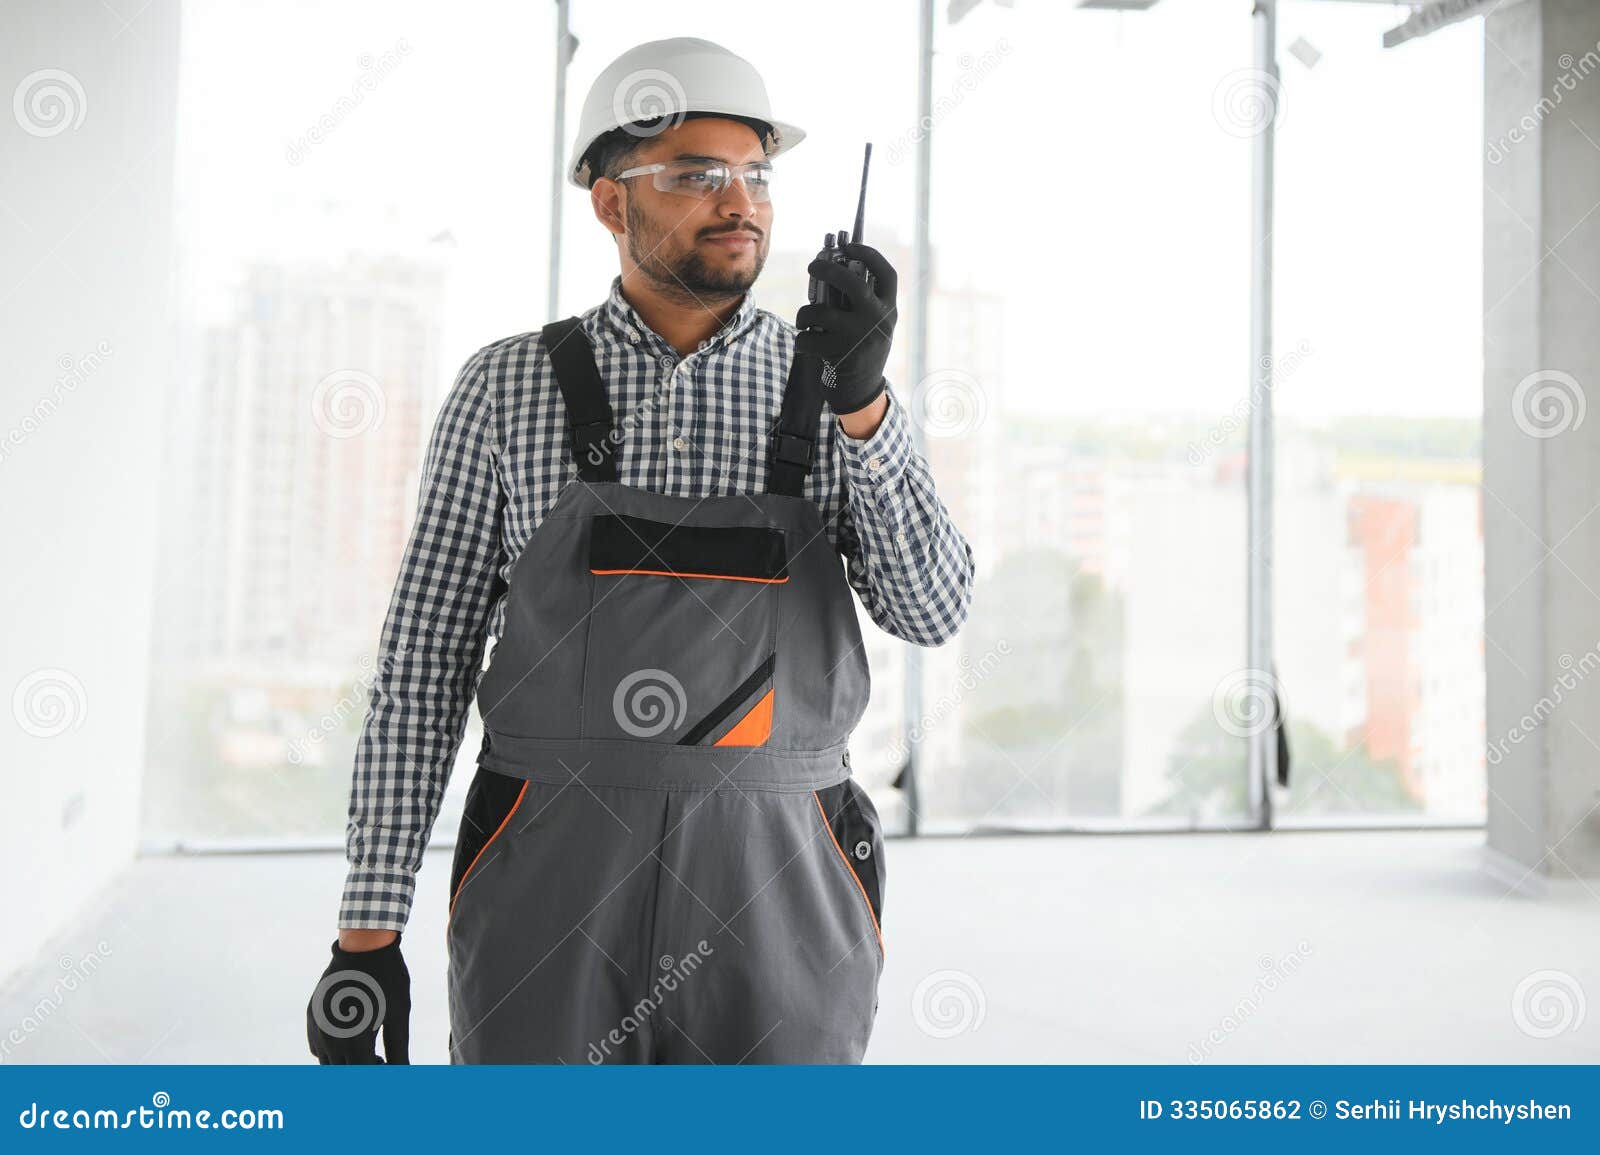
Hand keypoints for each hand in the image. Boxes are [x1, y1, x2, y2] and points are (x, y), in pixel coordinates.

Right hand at [306, 933, 410, 1063]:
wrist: (363, 946)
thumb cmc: (387, 980)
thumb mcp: (399, 1016)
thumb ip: (399, 1051)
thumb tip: (403, 1074)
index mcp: (354, 1040)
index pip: (363, 1076)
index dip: (378, 1075)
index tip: (389, 1066)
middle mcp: (330, 1038)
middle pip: (343, 1074)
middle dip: (363, 1071)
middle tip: (383, 1061)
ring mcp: (316, 1028)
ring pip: (327, 1065)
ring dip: (347, 1064)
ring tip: (370, 1051)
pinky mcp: (311, 1017)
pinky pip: (318, 1049)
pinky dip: (333, 1052)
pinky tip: (351, 1039)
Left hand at [794, 241, 897, 415]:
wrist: (861, 393)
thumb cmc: (861, 352)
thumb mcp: (871, 326)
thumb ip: (859, 303)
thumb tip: (827, 270)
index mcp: (888, 311)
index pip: (886, 273)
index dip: (869, 254)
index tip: (850, 245)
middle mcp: (877, 321)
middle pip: (851, 282)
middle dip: (827, 268)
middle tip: (813, 264)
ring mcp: (858, 338)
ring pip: (820, 312)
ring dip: (804, 314)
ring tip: (803, 320)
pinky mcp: (839, 355)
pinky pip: (808, 337)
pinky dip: (801, 340)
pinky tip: (805, 344)